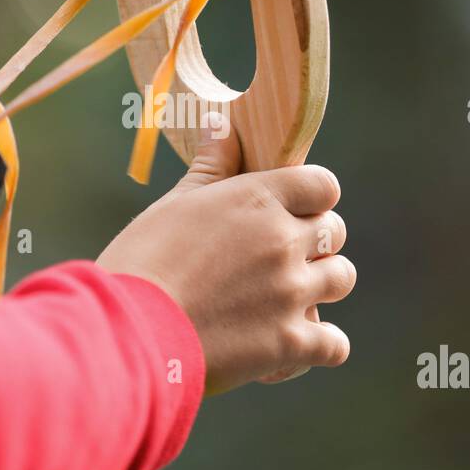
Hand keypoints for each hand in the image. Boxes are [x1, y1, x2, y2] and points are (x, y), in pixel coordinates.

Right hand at [97, 115, 354, 394]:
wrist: (127, 333)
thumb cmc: (140, 264)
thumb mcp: (174, 206)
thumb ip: (210, 168)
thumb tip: (222, 124)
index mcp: (258, 199)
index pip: (322, 185)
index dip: (311, 197)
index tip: (293, 211)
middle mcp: (284, 241)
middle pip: (335, 231)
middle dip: (315, 242)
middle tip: (281, 258)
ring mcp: (292, 293)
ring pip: (341, 277)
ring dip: (321, 286)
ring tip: (288, 297)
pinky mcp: (290, 343)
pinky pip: (335, 343)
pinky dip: (320, 345)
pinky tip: (292, 345)